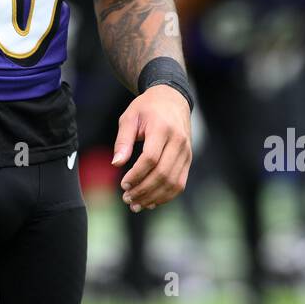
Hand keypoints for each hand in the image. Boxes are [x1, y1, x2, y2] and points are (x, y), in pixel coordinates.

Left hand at [111, 84, 191, 211]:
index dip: (137, 174)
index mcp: (162, 128)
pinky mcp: (189, 159)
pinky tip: (151, 201)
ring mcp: (186, 151)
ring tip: (136, 204)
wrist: (173, 99)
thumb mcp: (129, 117)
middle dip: (144, 190)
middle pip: (163, 173)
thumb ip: (123, 140)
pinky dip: (166, 195)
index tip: (123, 184)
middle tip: (127, 198)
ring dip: (154, 197)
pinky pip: (180, 182)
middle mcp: (178, 141)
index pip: (151, 158)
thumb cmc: (147, 108)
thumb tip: (116, 164)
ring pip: (173, 182)